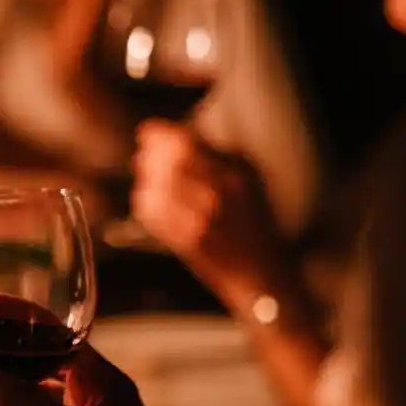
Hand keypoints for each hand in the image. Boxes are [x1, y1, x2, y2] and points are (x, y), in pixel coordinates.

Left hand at [132, 121, 287, 302]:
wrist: (262, 274)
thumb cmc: (256, 222)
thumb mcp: (250, 177)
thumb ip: (217, 153)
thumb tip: (175, 133)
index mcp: (237, 173)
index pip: (188, 142)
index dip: (160, 134)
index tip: (148, 132)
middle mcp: (220, 194)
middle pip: (170, 163)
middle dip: (150, 156)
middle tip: (143, 156)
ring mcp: (202, 220)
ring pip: (157, 188)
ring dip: (145, 180)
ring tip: (147, 178)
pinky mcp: (187, 242)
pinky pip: (153, 216)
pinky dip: (145, 203)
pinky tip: (150, 200)